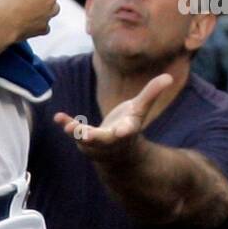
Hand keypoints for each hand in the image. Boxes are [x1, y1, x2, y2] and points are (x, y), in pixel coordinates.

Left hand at [54, 73, 172, 158]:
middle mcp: (111, 140)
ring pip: (86, 140)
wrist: (117, 152)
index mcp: (127, 130)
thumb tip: (169, 77)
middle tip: (86, 136)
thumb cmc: (128, 125)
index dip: (125, 130)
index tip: (124, 129)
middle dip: (95, 138)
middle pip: (104, 140)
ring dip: (77, 134)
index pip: (128, 131)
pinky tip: (58, 117)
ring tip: (68, 127)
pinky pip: (74, 134)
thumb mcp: (140, 109)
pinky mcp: (84, 141)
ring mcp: (96, 143)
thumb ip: (151, 94)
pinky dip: (66, 124)